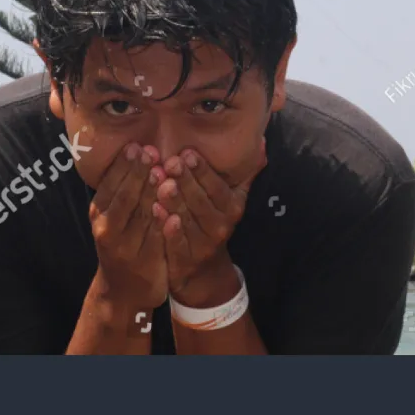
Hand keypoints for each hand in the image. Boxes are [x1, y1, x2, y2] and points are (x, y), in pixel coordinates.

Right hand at [90, 143, 167, 311]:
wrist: (123, 289)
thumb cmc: (123, 241)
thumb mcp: (114, 215)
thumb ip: (124, 187)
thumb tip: (137, 148)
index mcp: (99, 212)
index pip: (110, 184)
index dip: (125, 165)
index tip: (138, 145)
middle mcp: (107, 229)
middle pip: (125, 197)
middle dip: (139, 173)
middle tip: (152, 151)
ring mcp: (125, 247)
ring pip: (140, 217)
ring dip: (151, 195)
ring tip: (163, 175)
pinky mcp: (144, 262)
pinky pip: (155, 241)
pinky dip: (162, 227)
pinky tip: (171, 215)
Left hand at [153, 139, 266, 301]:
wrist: (206, 272)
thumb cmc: (215, 223)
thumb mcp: (233, 199)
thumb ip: (244, 173)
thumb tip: (260, 141)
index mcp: (231, 209)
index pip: (218, 188)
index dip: (203, 171)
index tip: (188, 153)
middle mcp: (220, 227)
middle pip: (201, 201)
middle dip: (186, 181)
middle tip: (170, 162)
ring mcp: (202, 245)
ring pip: (187, 219)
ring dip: (174, 201)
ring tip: (161, 182)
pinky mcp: (184, 261)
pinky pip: (175, 242)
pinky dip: (166, 226)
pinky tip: (155, 209)